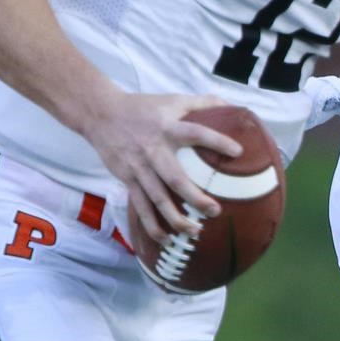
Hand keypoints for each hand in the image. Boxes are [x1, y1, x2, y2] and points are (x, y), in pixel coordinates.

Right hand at [79, 91, 242, 243]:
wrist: (101, 115)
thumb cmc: (143, 107)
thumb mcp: (172, 100)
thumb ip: (202, 103)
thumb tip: (232, 105)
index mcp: (168, 128)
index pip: (197, 134)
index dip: (217, 141)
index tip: (238, 152)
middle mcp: (154, 150)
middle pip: (176, 178)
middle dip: (195, 197)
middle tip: (215, 211)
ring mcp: (139, 168)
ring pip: (157, 198)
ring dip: (175, 218)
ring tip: (195, 231)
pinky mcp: (127, 179)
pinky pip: (140, 206)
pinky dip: (151, 225)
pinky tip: (166, 239)